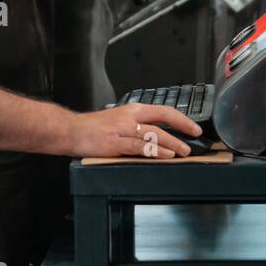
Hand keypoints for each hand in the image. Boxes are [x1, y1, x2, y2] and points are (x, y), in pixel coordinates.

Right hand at [67, 104, 201, 158]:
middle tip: (195, 136)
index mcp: (133, 110)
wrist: (70, 130)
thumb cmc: (93, 128)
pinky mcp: (115, 143)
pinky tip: (165, 155)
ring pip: (154, 133)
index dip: (181, 118)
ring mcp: (123, 129)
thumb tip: (157, 135)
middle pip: (163, 117)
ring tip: (184, 151)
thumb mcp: (118, 120)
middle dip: (182, 127)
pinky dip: (155, 150)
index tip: (193, 127)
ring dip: (172, 142)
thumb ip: (137, 125)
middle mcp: (130, 116)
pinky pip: (140, 146)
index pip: (163, 111)